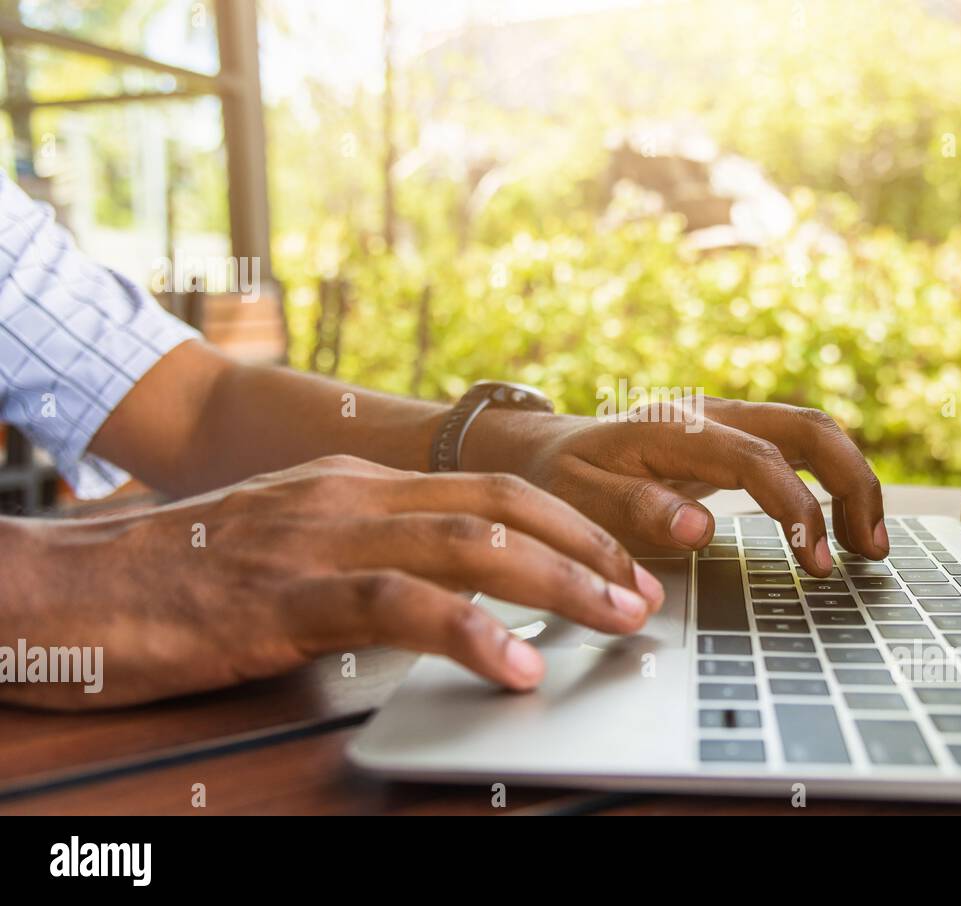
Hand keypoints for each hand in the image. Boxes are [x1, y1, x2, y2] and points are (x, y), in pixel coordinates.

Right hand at [3, 455, 662, 709]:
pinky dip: (471, 632)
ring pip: (470, 545)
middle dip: (587, 546)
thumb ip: (367, 552)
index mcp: (357, 481)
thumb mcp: (292, 547)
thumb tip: (446, 589)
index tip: (622, 560)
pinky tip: (517, 667)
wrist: (66, 586)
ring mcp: (320, 538)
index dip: (569, 522)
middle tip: (644, 591)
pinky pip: (399, 605)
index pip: (490, 487)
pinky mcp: (286, 594)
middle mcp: (351, 494)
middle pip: (501, 506)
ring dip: (559, 583)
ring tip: (616, 621)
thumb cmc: (180, 575)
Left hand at [461, 396, 888, 575]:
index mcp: (672, 429)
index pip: (757, 457)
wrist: (545, 450)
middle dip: (852, 483)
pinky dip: (831, 483)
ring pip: (812, 432)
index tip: (814, 562)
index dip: (795, 508)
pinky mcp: (734, 438)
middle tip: (868, 549)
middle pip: (807, 427)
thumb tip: (702, 530)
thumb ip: (635, 514)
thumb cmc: (559, 481)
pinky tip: (841, 526)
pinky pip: (797, 449)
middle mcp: (709, 414)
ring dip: (852, 482)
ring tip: (868, 545)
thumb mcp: (577, 501)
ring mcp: (726, 421)